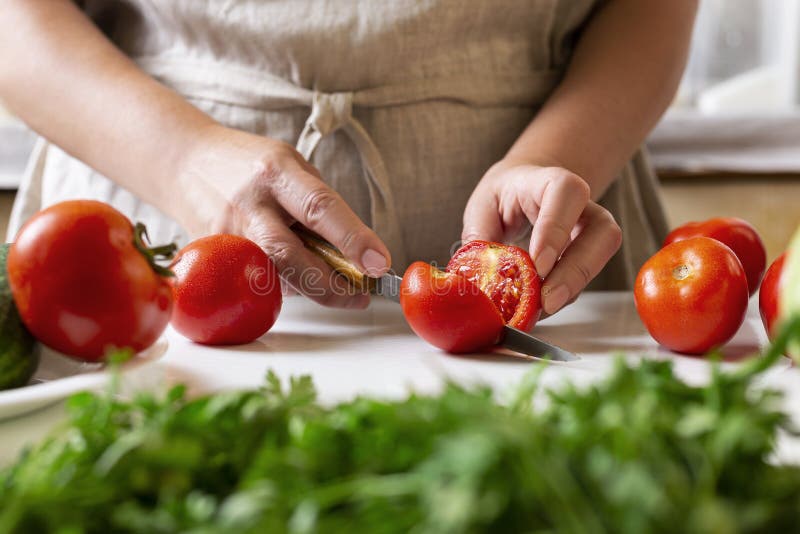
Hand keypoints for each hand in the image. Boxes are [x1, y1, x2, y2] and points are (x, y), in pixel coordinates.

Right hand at [175, 125, 390, 308]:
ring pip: (273, 276)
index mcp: (276, 173)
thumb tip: (355, 250)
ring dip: (310, 287)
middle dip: (330, 284)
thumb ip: (320, 204)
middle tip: (360, 296)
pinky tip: (294, 274)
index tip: (380, 264)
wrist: (183, 162)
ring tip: (334, 284)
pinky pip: (254, 279)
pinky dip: (282, 282)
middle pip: (289, 255)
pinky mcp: (210, 256)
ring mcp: (225, 234)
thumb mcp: (291, 165)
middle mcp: (249, 204)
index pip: (320, 208)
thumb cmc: (250, 165)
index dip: (353, 238)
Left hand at [462, 159, 621, 314]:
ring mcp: (591, 226)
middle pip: (600, 229)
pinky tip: (542, 305)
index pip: (566, 194)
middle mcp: (581, 202)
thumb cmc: (502, 197)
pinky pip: (587, 273)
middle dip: (576, 271)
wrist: (521, 190)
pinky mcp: (591, 251)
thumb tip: (480, 282)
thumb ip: (481, 242)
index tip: (538, 265)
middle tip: (546, 300)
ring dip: (575, 286)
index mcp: (547, 181)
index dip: (555, 229)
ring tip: (542, 307)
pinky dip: (567, 293)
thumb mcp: (481, 211)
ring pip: (603, 253)